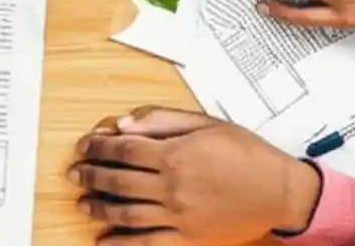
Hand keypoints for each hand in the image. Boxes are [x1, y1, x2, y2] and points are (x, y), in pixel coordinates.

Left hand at [69, 108, 319, 244]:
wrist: (280, 191)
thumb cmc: (247, 155)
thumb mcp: (206, 124)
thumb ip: (163, 121)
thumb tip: (124, 123)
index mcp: (175, 155)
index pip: (122, 150)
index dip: (97, 147)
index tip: (83, 146)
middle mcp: (172, 187)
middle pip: (118, 180)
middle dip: (90, 175)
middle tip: (74, 173)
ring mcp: (179, 216)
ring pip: (126, 213)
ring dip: (99, 208)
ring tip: (82, 203)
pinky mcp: (188, 238)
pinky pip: (147, 243)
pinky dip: (121, 244)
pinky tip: (103, 241)